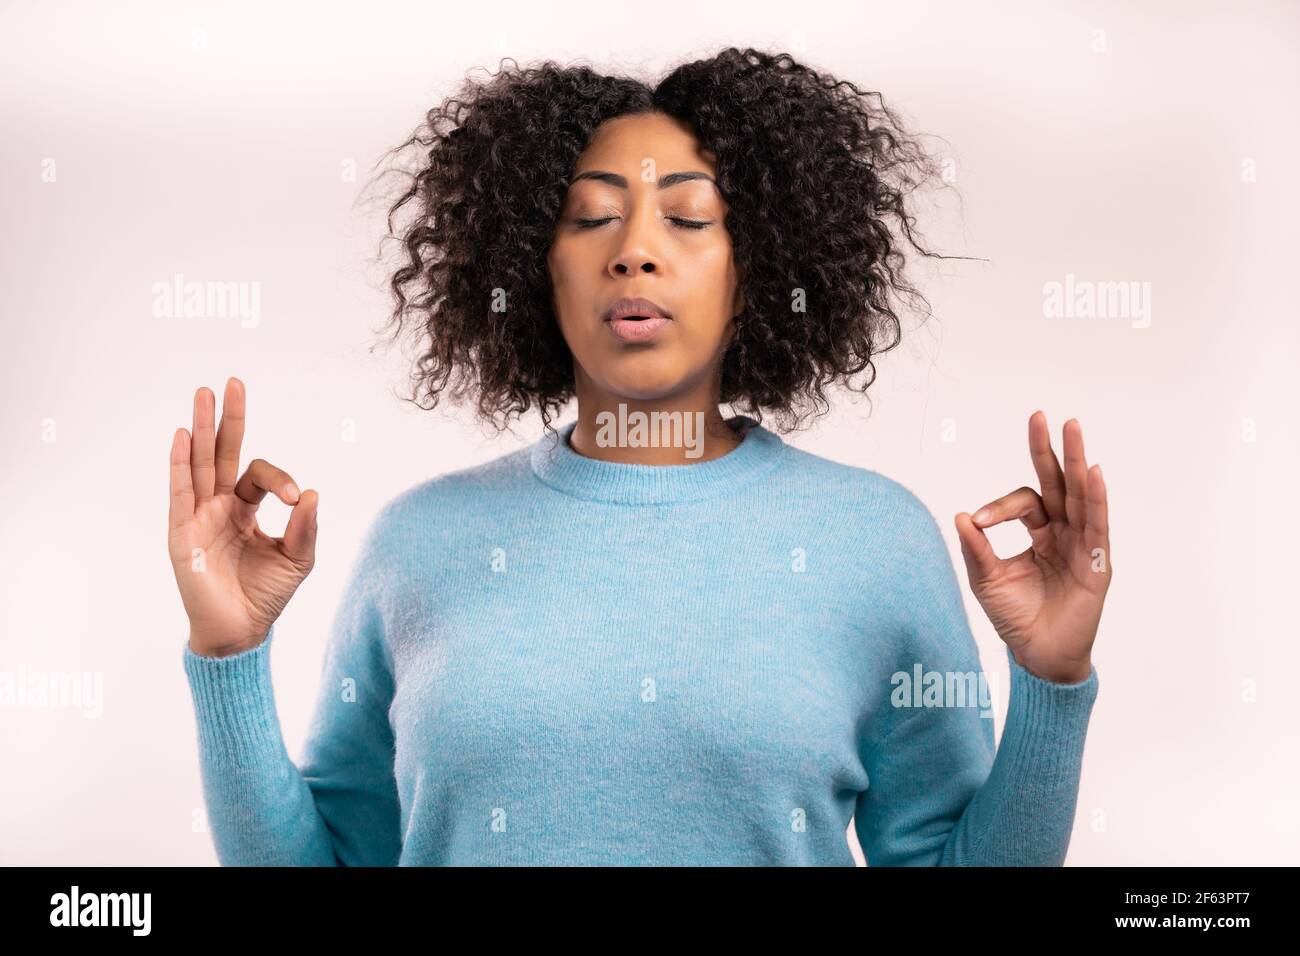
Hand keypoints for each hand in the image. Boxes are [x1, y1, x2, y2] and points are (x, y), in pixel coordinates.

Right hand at [168, 377, 318, 657]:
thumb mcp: (298, 558)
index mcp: (246, 509)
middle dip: (228, 418)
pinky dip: (180, 464)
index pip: (259, 475)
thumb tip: (310, 491)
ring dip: (202, 428)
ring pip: (200, 463)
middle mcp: (220, 506)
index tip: (294, 498)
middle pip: (223, 453)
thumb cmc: (266, 595)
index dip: (279, 479)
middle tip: (233, 381)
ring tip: (204, 393)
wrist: (240, 631)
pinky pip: (180, 492)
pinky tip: (183, 436)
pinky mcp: (181, 532)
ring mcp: (198, 516)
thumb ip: (305, 526)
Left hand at [954, 412, 1110, 683]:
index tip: (979, 522)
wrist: (1037, 657)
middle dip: (1050, 450)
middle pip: (1059, 483)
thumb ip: (976, 549)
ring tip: (1072, 427)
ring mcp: (1083, 545)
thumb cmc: (1015, 619)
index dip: (999, 507)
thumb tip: (960, 516)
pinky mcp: (1096, 562)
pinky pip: (1097, 524)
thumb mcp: (987, 580)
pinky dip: (1096, 497)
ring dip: (1077, 460)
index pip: (1025, 502)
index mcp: (1040, 533)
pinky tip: (1093, 472)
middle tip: (1040, 415)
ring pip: (1081, 494)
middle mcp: (1064, 533)